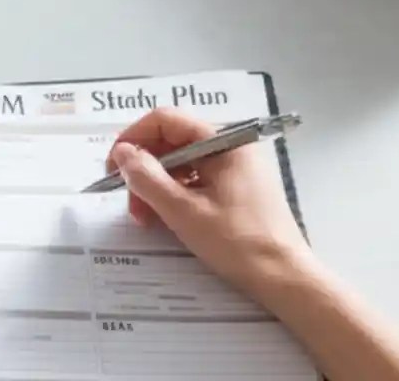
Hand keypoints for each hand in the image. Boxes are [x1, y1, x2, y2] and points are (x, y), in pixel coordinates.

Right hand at [107, 109, 310, 293]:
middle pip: (172, 142)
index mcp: (224, 142)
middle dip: (144, 169)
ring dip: (157, 186)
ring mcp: (235, 168)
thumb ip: (147, 178)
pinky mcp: (236, 188)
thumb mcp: (183, 211)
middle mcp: (231, 147)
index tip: (113, 168)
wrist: (285, 278)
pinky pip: (196, 180)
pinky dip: (175, 196)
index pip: (167, 120)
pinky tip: (165, 219)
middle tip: (129, 202)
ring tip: (146, 218)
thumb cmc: (238, 242)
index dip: (133, 139)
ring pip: (181, 164)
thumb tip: (122, 153)